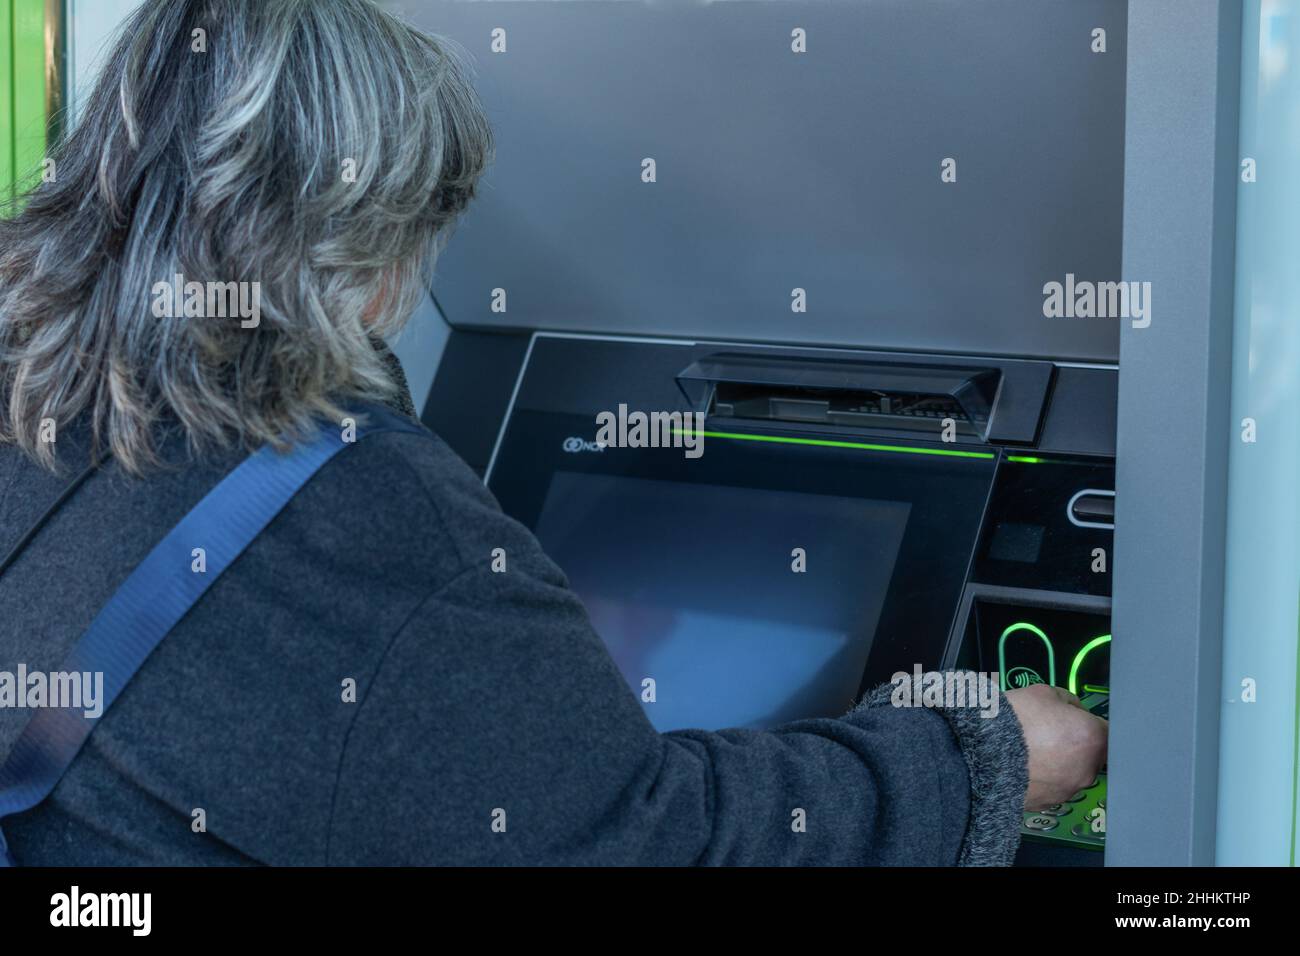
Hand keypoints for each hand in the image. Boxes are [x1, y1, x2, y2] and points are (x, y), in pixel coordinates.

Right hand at [1005, 684, 1107, 809]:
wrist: (980, 753)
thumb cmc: (1012, 721)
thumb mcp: (1043, 692)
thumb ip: (1068, 701)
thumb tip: (1072, 709)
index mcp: (1093, 738)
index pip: (1108, 730)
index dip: (1089, 722)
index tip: (1076, 720)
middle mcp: (1087, 769)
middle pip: (1091, 754)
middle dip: (1075, 744)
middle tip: (1050, 732)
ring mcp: (1068, 789)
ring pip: (1071, 773)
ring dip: (1059, 762)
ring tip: (1031, 749)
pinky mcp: (1048, 803)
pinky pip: (1052, 787)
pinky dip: (1043, 778)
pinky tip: (1023, 765)